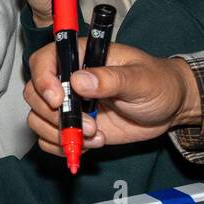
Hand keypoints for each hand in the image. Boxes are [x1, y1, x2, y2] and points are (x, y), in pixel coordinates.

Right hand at [25, 39, 201, 154]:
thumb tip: (79, 80)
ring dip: (61, 134)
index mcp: (81, 56)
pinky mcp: (72, 126)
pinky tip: (92, 144)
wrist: (170, 109)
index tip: (58, 101)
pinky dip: (64, 146)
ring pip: (38, 119)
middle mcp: (68, 79)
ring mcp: (69, 104)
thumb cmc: (159, 83)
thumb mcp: (141, 79)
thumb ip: (111, 79)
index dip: (43, 80)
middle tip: (88, 126)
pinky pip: (49, 139)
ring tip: (96, 136)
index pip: (43, 61)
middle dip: (55, 116)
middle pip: (34, 94)